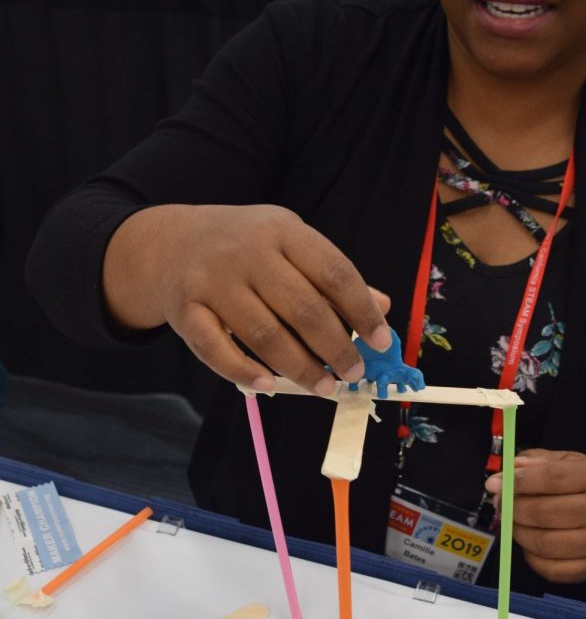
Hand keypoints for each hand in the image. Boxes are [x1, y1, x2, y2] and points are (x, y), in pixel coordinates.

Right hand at [102, 203, 391, 393]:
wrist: (170, 242)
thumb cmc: (246, 248)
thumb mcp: (290, 245)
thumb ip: (332, 277)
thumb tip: (383, 308)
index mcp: (283, 231)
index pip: (333, 272)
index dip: (362, 310)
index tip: (381, 341)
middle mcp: (247, 253)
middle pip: (303, 308)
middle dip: (336, 347)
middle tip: (354, 373)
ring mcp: (212, 281)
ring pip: (264, 334)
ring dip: (300, 367)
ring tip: (324, 387)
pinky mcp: (184, 310)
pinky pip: (216, 349)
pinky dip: (243, 371)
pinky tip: (269, 385)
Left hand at [484, 449, 585, 583]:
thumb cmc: (576, 485)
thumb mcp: (560, 462)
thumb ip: (532, 462)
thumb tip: (504, 475)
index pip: (553, 477)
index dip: (520, 481)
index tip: (496, 484)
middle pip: (546, 512)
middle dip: (513, 509)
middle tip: (499, 505)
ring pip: (545, 543)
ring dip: (518, 533)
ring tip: (513, 522)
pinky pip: (550, 569)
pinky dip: (531, 557)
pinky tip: (530, 541)